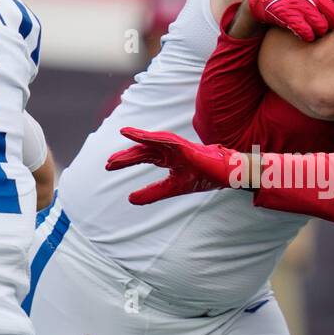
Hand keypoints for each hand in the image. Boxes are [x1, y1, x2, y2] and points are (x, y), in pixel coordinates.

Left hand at [106, 127, 246, 204]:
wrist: (225, 175)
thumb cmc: (202, 178)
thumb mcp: (172, 188)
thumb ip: (152, 192)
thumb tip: (130, 199)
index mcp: (167, 158)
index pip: (142, 156)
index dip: (125, 160)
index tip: (108, 166)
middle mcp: (169, 149)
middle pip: (143, 149)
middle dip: (126, 155)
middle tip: (109, 163)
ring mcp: (178, 146)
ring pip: (152, 141)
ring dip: (136, 139)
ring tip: (122, 135)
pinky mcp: (186, 146)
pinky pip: (166, 140)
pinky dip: (151, 137)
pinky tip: (138, 136)